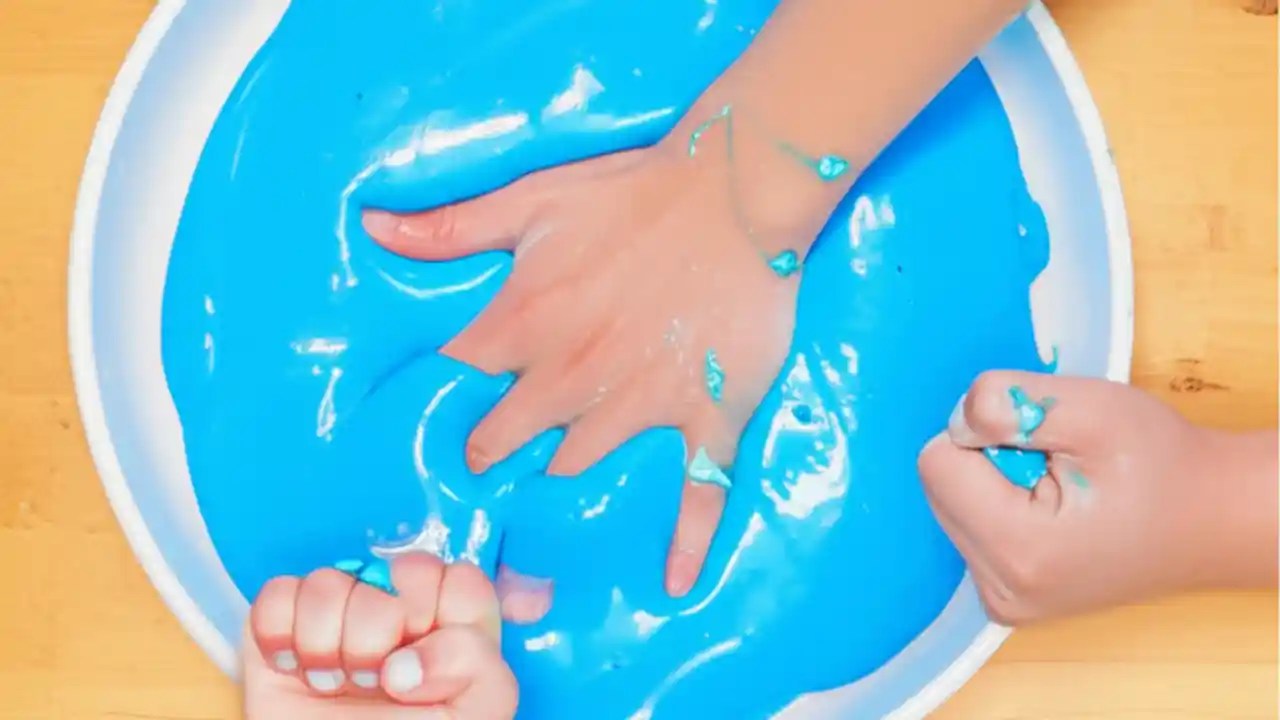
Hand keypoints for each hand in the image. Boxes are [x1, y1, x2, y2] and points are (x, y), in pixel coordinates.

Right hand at [244, 554, 529, 719]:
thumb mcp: (471, 713)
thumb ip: (474, 667)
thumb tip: (405, 661)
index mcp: (453, 628)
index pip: (461, 580)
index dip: (441, 613)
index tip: (418, 662)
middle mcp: (399, 613)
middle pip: (396, 571)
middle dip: (381, 630)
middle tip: (374, 678)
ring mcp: (341, 616)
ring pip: (329, 581)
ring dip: (325, 642)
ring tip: (332, 683)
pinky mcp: (284, 627)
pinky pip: (277, 594)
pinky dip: (277, 634)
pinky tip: (292, 669)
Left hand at [363, 132, 809, 595]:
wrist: (733, 193)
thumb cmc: (630, 192)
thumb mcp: (531, 199)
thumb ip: (451, 227)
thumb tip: (371, 227)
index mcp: (521, 325)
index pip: (451, 390)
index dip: (430, 411)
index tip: (419, 431)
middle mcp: (568, 380)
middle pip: (502, 446)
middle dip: (484, 460)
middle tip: (480, 472)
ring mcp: (637, 408)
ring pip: (577, 476)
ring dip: (556, 494)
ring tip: (541, 511)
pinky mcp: (705, 418)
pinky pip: (698, 495)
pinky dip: (687, 541)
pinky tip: (675, 582)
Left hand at [917, 371, 1273, 624]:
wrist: (1213, 518)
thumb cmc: (1161, 463)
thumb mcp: (1091, 408)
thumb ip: (1007, 404)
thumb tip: (955, 420)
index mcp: (1017, 550)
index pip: (936, 462)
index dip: (986, 433)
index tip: (1043, 444)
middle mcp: (1000, 589)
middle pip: (940, 486)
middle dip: (990, 460)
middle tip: (1058, 466)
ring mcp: (1003, 600)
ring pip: (952, 503)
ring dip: (998, 482)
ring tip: (1064, 489)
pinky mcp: (1007, 597)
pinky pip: (971, 527)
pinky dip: (1005, 506)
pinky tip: (1058, 510)